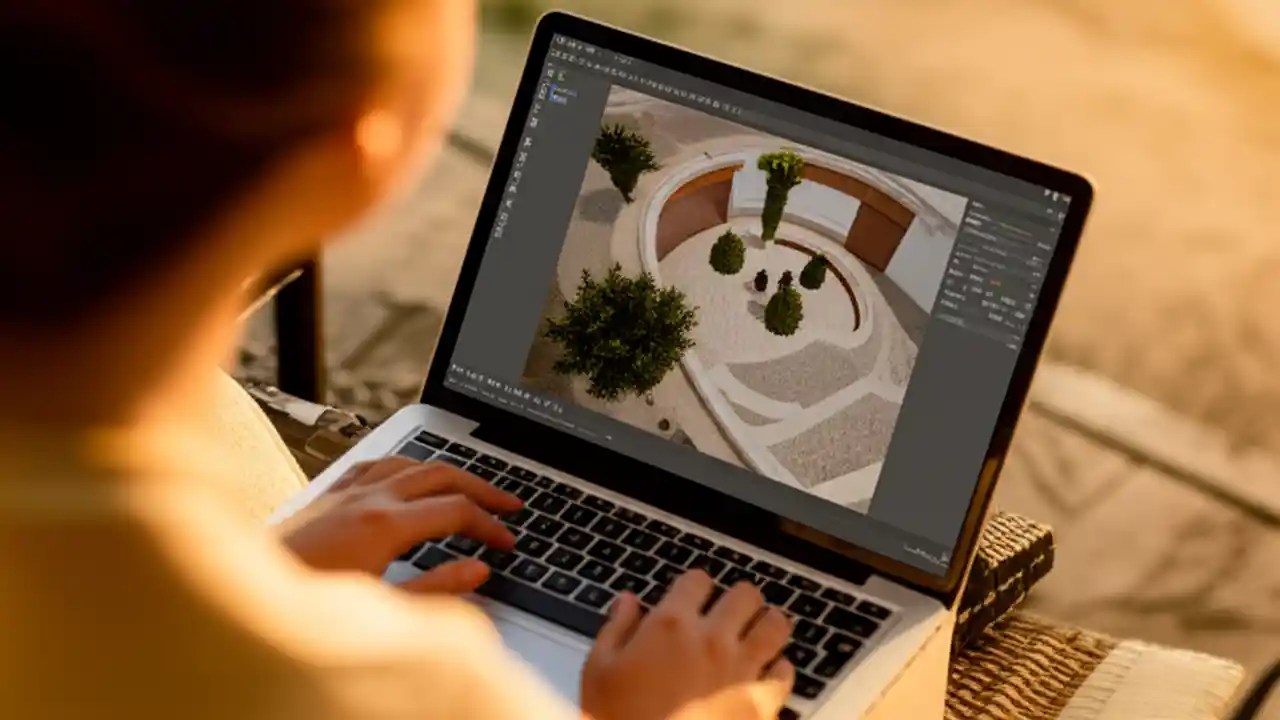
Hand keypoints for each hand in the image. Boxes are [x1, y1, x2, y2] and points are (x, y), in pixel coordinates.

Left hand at [279, 457, 522, 593]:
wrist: (243, 591)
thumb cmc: (304, 605)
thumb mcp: (380, 608)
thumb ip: (435, 589)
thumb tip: (477, 570)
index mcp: (385, 525)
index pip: (456, 512)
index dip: (489, 525)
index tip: (507, 540)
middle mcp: (367, 497)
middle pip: (442, 474)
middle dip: (482, 487)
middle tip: (509, 502)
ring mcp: (345, 491)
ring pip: (410, 461)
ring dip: (446, 470)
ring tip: (469, 485)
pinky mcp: (326, 493)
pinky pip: (375, 462)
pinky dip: (403, 465)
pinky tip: (408, 473)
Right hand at [581, 570, 793, 719]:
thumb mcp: (599, 672)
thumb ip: (616, 629)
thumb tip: (628, 601)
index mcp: (670, 626)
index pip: (697, 580)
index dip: (695, 586)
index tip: (693, 596)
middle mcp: (711, 641)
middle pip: (745, 595)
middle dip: (739, 600)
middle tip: (732, 611)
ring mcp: (741, 671)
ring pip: (776, 625)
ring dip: (767, 624)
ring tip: (759, 631)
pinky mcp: (761, 704)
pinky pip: (785, 672)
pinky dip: (779, 668)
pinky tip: (766, 672)